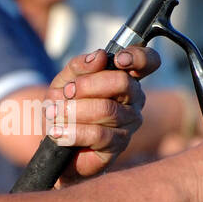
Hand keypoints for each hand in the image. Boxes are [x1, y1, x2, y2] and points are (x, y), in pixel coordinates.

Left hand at [45, 45, 159, 183]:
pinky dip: (74, 132)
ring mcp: (129, 123)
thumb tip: (100, 56)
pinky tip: (58, 133)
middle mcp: (133, 99)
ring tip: (54, 113)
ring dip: (74, 110)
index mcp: (124, 77)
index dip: (139, 57)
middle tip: (67, 91)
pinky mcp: (119, 145)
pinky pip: (99, 135)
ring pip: (107, 109)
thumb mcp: (65, 80)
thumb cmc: (65, 105)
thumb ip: (80, 66)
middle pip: (122, 83)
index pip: (148, 62)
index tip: (118, 60)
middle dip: (89, 85)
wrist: (55, 138)